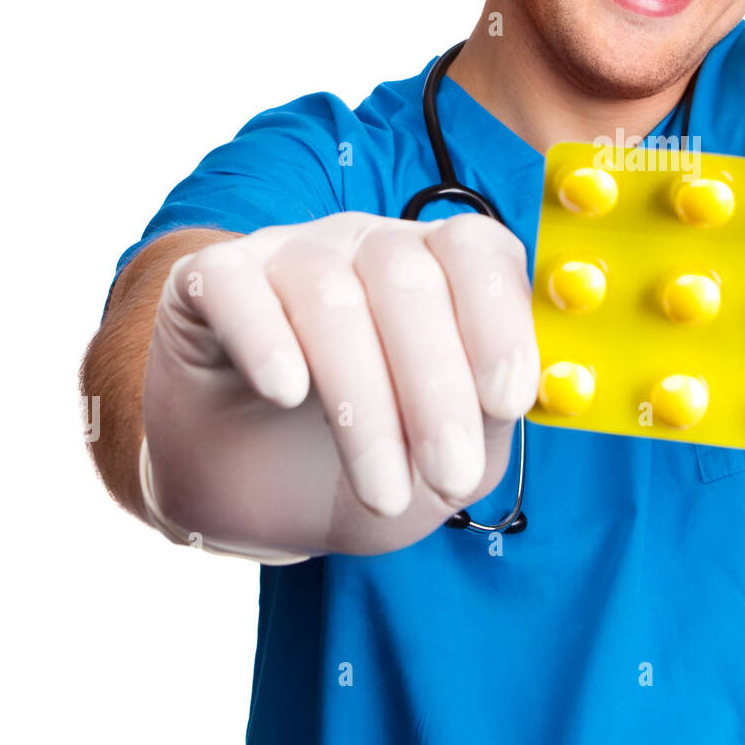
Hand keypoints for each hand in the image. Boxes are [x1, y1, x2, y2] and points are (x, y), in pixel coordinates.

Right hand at [142, 211, 538, 555]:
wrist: (255, 498)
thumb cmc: (368, 462)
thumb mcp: (449, 453)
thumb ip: (492, 413)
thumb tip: (535, 390)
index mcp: (437, 267)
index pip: (478, 252)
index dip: (499, 320)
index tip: (509, 401)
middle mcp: (365, 245)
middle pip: (407, 277)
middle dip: (436, 386)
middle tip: (450, 476)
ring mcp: (285, 254)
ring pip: (329, 295)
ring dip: (362, 404)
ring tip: (382, 492)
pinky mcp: (209, 282)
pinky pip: (236, 287)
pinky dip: (265, 338)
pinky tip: (286, 391)